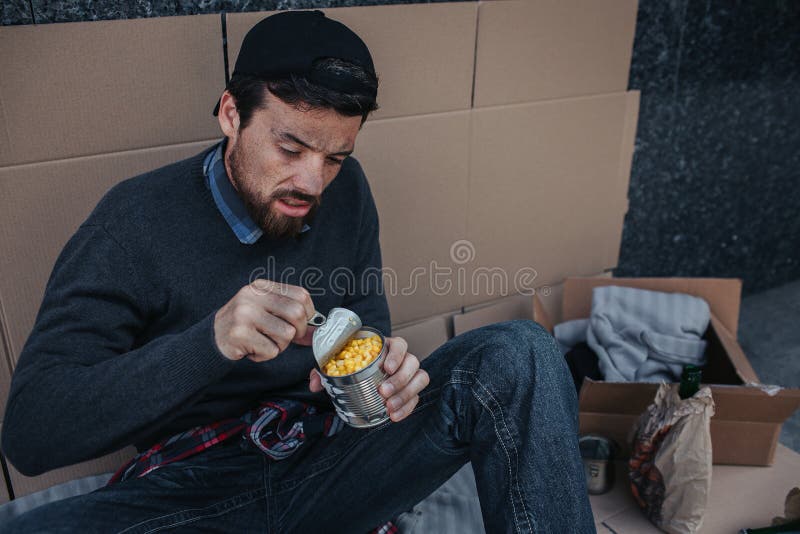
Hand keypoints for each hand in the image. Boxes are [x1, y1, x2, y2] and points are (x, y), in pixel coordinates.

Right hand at [214, 280, 315, 361]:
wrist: (214, 337)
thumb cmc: (245, 325)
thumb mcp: (267, 314)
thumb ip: (292, 320)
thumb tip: (318, 332)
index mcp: (262, 287)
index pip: (301, 295)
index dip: (309, 312)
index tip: (302, 323)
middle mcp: (252, 296)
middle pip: (297, 314)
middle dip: (298, 332)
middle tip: (287, 338)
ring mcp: (244, 314)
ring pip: (286, 334)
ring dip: (281, 346)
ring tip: (265, 342)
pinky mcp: (240, 333)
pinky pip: (271, 350)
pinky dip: (266, 355)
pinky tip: (254, 349)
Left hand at [309, 337, 429, 422]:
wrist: (361, 377)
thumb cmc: (352, 366)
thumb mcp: (336, 364)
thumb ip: (324, 370)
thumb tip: (314, 385)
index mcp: (386, 347)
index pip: (399, 344)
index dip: (396, 355)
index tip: (387, 368)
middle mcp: (402, 359)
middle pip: (412, 362)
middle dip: (400, 379)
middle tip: (383, 392)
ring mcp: (409, 374)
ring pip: (420, 379)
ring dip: (406, 394)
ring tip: (389, 407)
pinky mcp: (411, 390)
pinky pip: (416, 397)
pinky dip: (407, 407)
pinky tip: (394, 415)